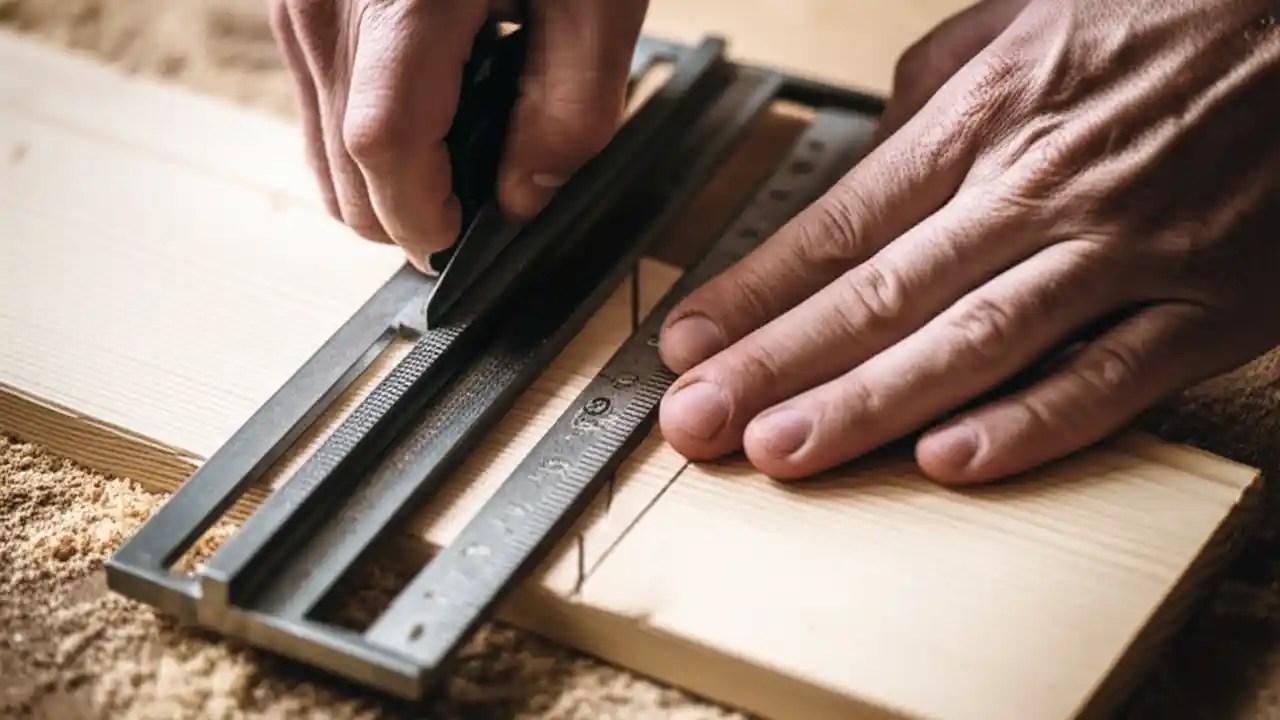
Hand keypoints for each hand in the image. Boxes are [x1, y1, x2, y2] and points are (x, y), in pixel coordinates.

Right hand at [268, 0, 647, 268]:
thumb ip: (570, 108)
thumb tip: (524, 198)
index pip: (384, 147)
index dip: (422, 217)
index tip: (464, 242)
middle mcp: (329, 1)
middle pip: (342, 164)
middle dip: (405, 215)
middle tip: (475, 211)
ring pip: (320, 144)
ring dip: (382, 181)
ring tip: (458, 157)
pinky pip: (317, 100)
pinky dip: (363, 135)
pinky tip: (427, 113)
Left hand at [658, 0, 1279, 483]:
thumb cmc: (1166, 15)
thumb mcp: (1025, 21)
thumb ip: (930, 95)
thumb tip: (861, 164)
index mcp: (988, 116)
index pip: (842, 223)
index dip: (757, 291)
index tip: (689, 343)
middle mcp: (1042, 186)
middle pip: (882, 293)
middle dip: (776, 365)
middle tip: (696, 420)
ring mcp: (1125, 250)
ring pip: (974, 343)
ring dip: (869, 404)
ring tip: (783, 450)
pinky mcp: (1208, 303)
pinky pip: (1109, 377)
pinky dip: (1031, 424)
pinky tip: (949, 461)